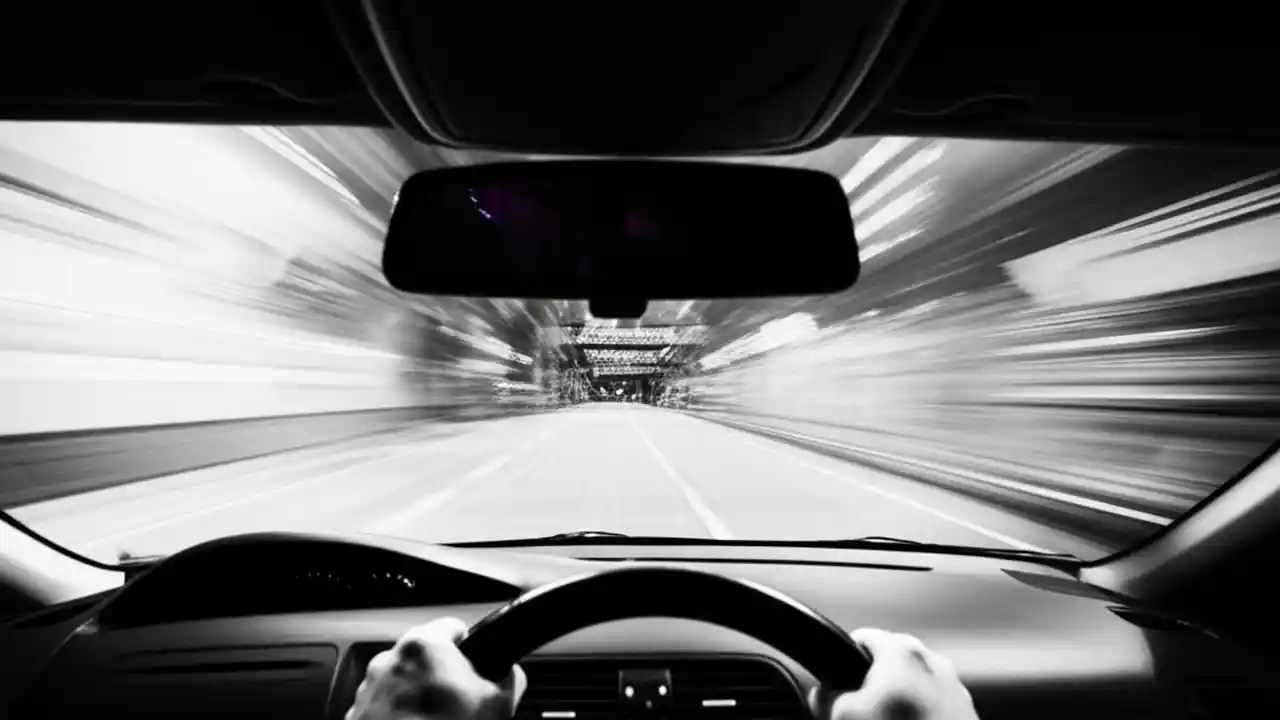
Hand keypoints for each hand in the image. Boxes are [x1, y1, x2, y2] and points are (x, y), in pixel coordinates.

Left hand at [346, 617, 525, 719]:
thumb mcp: (499, 705)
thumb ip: (508, 676)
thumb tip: (508, 673)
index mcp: (423, 646)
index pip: (453, 626)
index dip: (469, 647)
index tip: (473, 664)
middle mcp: (387, 661)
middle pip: (423, 656)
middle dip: (439, 676)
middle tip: (458, 703)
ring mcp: (366, 691)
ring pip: (399, 682)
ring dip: (415, 696)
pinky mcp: (355, 717)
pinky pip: (381, 707)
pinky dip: (395, 716)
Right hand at [809, 628, 978, 719]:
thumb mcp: (844, 715)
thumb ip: (827, 697)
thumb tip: (822, 693)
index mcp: (902, 649)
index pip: (860, 638)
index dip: (842, 661)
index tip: (837, 685)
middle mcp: (933, 661)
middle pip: (888, 664)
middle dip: (873, 685)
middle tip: (860, 714)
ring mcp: (955, 689)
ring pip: (913, 688)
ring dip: (898, 704)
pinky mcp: (967, 715)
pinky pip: (932, 708)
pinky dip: (919, 717)